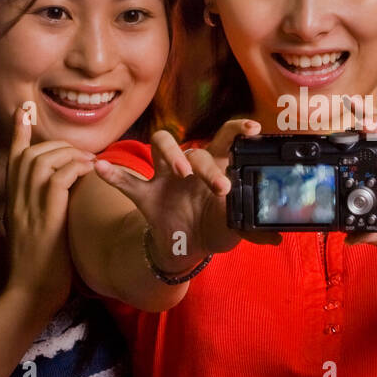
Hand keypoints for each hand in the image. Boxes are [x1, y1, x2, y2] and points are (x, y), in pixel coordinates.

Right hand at [3, 105, 95, 317]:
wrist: (30, 293)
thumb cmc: (40, 266)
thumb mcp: (38, 230)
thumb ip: (43, 207)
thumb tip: (61, 192)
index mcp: (13, 201)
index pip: (13, 157)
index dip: (19, 131)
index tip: (23, 110)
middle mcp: (16, 199)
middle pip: (30, 153)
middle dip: (57, 145)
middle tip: (81, 153)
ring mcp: (28, 206)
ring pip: (44, 160)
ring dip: (70, 155)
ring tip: (89, 162)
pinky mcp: (45, 215)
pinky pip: (60, 177)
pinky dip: (76, 169)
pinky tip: (91, 171)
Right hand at [93, 118, 277, 271]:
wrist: (188, 248)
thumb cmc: (215, 227)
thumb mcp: (235, 229)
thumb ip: (253, 229)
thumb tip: (276, 236)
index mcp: (216, 167)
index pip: (226, 139)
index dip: (238, 129)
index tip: (253, 129)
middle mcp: (190, 165)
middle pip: (195, 149)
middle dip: (207, 166)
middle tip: (220, 188)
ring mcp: (165, 177)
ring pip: (160, 147)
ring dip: (170, 155)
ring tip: (179, 172)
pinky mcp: (146, 195)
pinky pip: (127, 181)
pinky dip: (113, 174)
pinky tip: (99, 168)